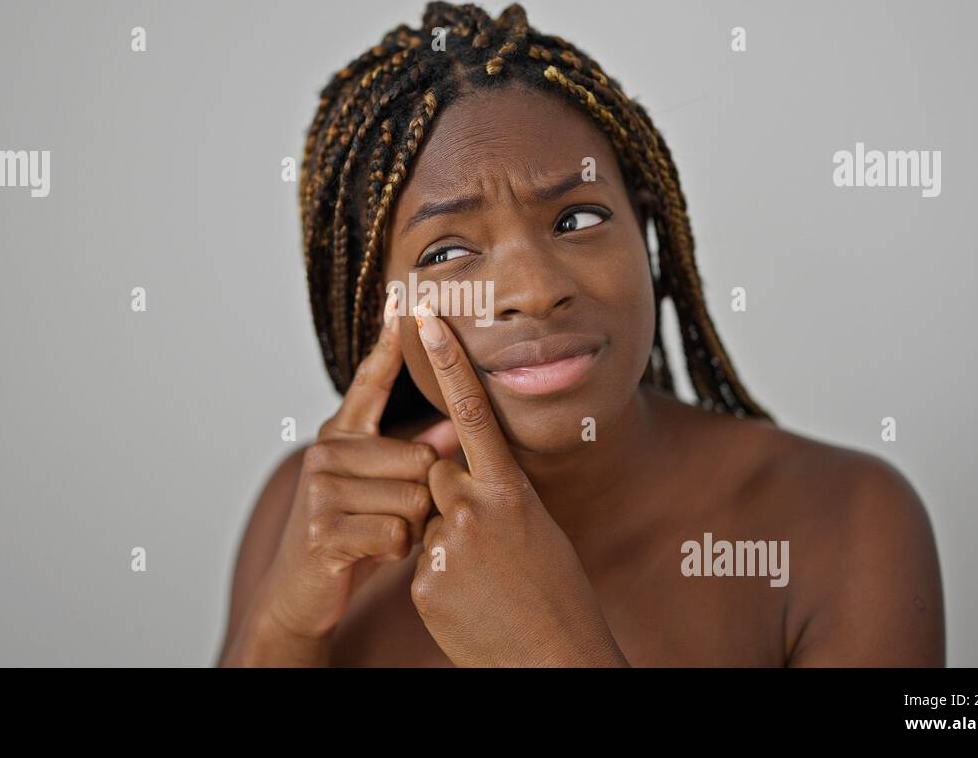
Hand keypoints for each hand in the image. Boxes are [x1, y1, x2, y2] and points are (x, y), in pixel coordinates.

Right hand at [248, 287, 437, 651]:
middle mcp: (327, 452)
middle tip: (392, 520)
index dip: (389, 344)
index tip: (402, 297)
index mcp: (341, 435)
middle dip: (423, 498)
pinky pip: (398, 534)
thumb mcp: (381, 492)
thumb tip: (458, 424)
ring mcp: (321, 488)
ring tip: (380, 537)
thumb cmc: (350, 536)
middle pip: (421, 459)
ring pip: (414, 498)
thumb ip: (414, 455)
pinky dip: (397, 553)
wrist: (299, 595)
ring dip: (412, 529)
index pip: (371, 381)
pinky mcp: (323, 528)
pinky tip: (370, 556)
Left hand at [409, 301, 629, 666]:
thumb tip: (471, 473)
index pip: (472, 412)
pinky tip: (470, 600)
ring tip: (485, 578)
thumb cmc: (556, 593)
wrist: (553, 658)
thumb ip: (500, 493)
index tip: (424, 319)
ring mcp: (446, 545)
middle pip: (436, 473)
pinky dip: (441, 577)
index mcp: (511, 489)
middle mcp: (475, 509)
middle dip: (450, 495)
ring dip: (448, 541)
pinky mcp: (423, 581)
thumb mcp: (538, 529)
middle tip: (489, 540)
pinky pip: (421, 561)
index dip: (448, 363)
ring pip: (429, 520)